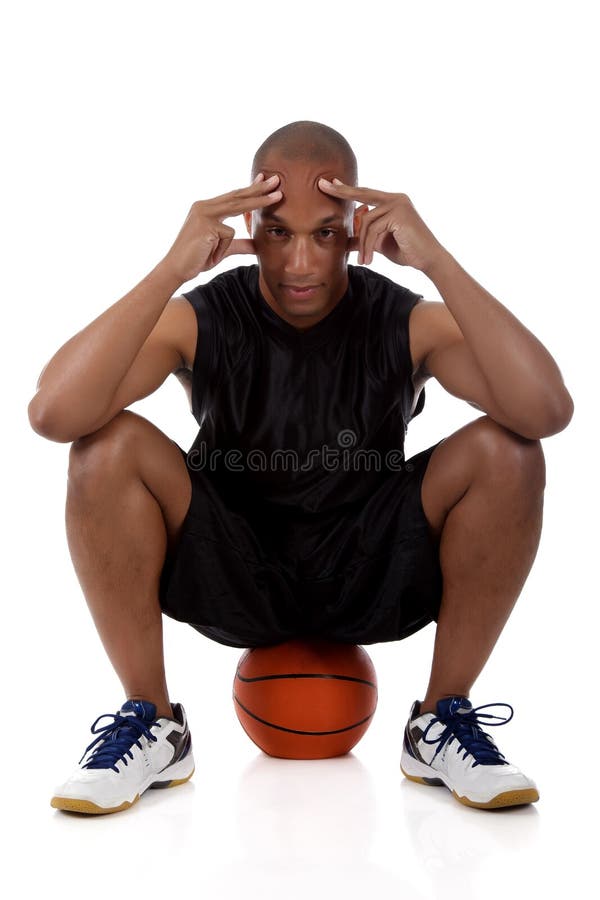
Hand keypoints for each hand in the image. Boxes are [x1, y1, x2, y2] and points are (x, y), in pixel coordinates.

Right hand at [160, 173, 281, 282]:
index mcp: (207, 208)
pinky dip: (221, 249)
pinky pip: (228, 236)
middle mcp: (204, 206)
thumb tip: (257, 246)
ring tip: (278, 197)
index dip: (249, 188)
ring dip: (259, 202)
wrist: (176, 269)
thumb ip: (240, 245)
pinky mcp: (206, 225)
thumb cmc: (197, 258)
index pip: (232, 196)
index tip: (263, 180)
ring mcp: (204, 213)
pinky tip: (209, 254)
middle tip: (277, 180)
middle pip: (237, 196)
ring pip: (237, 207)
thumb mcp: (223, 250)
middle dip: (259, 188)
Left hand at [318, 177, 446, 271]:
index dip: (348, 189)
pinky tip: (369, 259)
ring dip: (362, 244)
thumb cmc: (407, 251)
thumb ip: (365, 238)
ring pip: (366, 221)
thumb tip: (346, 241)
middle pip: (362, 193)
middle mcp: (396, 198)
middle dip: (341, 191)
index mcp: (392, 201)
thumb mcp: (380, 244)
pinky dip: (368, 246)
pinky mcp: (399, 213)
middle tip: (322, 186)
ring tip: (364, 261)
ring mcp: (398, 203)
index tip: (332, 184)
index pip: (366, 193)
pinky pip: (373, 229)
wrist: (428, 260)